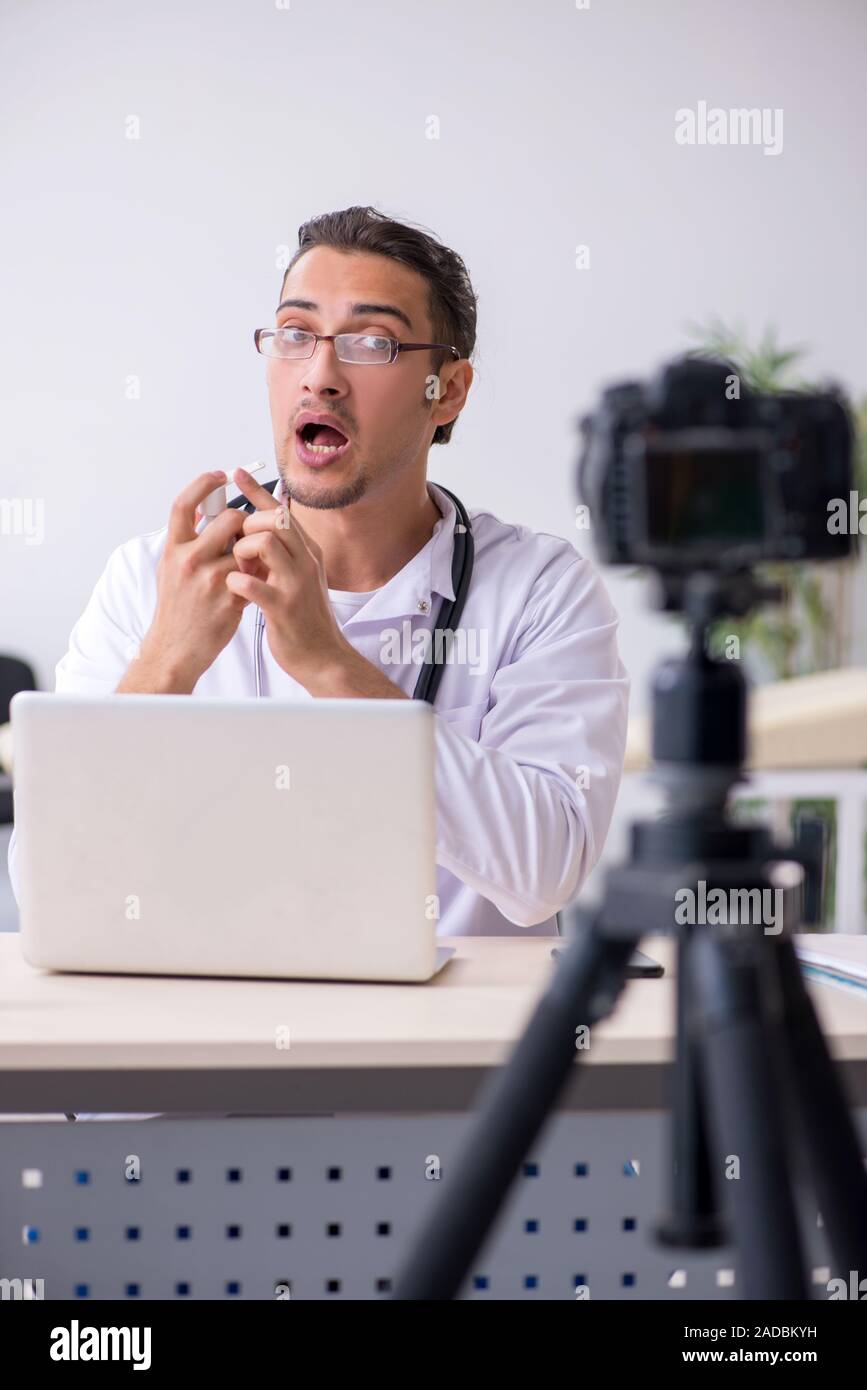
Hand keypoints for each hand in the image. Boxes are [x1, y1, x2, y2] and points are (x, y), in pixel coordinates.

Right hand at [135, 471, 249, 689]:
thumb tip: (201, 513)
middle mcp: (189, 560)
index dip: (203, 483)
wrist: (176, 648)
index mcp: (173, 549)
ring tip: (249, 563)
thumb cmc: (177, 608)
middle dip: (244, 521)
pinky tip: (252, 584)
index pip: (184, 503)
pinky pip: (255, 573)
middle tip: (246, 532)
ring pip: (248, 546)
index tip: (221, 475)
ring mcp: (210, 579)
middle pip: (229, 519)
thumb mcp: (170, 569)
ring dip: (254, 551)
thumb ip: (186, 541)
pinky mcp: (230, 598)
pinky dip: (258, 575)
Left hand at [227, 469, 349, 687]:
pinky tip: (235, 588)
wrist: (323, 657)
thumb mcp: (300, 578)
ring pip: (264, 542)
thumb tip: (265, 528)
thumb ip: (284, 553)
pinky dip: (238, 582)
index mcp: (307, 552)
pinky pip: (254, 585)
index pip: (282, 511)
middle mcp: (305, 562)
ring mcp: (296, 585)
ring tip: (238, 568)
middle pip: (275, 518)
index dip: (257, 491)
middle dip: (247, 523)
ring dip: (241, 550)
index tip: (236, 474)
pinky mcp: (283, 609)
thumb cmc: (304, 618)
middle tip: (238, 545)